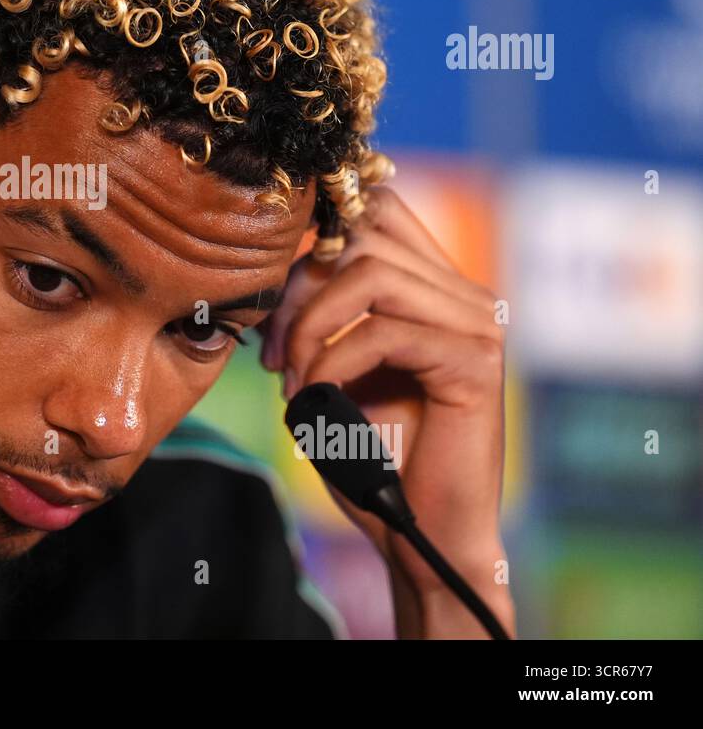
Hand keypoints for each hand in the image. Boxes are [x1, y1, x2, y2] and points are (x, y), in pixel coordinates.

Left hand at [258, 186, 513, 637]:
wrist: (418, 536)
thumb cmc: (369, 455)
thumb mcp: (330, 368)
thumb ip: (319, 311)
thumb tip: (268, 265)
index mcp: (436, 289)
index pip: (376, 208)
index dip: (312, 237)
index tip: (271, 305)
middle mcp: (464, 294)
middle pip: (362, 234)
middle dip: (297, 287)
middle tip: (270, 354)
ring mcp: (476, 325)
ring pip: (369, 272)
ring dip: (310, 326)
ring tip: (292, 380)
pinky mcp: (473, 363)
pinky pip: (382, 331)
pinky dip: (332, 362)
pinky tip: (317, 399)